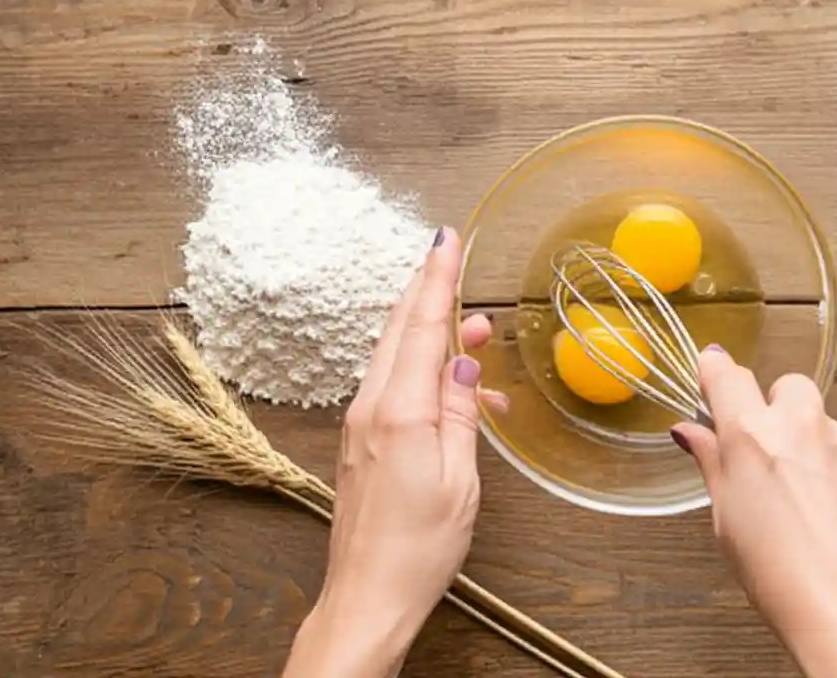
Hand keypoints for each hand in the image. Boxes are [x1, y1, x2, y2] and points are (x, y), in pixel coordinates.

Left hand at [285, 227, 499, 677]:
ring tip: (475, 332)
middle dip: (428, 291)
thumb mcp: (458, 478)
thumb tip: (464, 364)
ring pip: (396, 357)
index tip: (446, 239)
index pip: (422, 328)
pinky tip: (461, 393)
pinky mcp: (361, 443)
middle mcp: (370, 409)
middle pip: (400, 332)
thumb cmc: (418, 548)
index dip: (436, 279)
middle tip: (449, 256)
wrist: (368, 595)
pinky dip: (425, 374)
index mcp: (398, 412)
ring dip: (432, 334)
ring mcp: (361, 426)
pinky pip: (393, 388)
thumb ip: (461, 414)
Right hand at [671, 347, 836, 677]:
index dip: (715, 371)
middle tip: (767, 453)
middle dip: (774, 408)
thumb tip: (691, 433)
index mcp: (751, 436)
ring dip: (811, 441)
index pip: (726, 376)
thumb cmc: (781, 576)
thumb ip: (712, 463)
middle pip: (784, 386)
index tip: (712, 372)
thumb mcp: (727, 520)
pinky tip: (833, 510)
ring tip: (805, 497)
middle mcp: (800, 425)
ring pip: (822, 419)